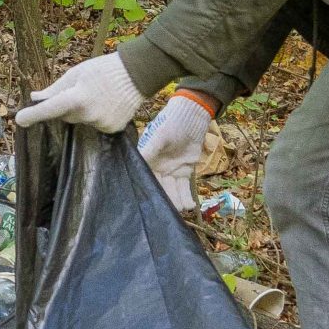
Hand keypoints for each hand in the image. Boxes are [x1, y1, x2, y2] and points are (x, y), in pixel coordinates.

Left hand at [15, 52, 146, 132]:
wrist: (138, 74)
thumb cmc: (103, 69)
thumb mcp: (76, 73)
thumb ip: (55, 89)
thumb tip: (35, 98)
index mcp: (77, 98)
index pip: (49, 110)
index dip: (32, 115)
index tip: (19, 120)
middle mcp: (88, 115)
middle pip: (65, 116)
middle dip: (66, 106)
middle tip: (80, 91)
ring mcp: (100, 124)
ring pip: (80, 121)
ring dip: (82, 111)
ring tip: (97, 95)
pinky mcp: (111, 129)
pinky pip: (94, 125)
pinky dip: (96, 117)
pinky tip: (106, 104)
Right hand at [136, 92, 213, 210]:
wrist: (191, 117)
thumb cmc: (171, 123)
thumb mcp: (159, 137)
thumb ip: (148, 151)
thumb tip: (136, 165)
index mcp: (146, 160)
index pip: (145, 178)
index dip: (148, 190)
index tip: (151, 203)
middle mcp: (156, 168)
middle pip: (159, 188)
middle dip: (164, 199)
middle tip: (169, 211)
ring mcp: (171, 171)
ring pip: (172, 190)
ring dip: (177, 201)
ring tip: (182, 208)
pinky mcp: (184, 172)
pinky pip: (184, 188)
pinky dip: (187, 197)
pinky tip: (190, 206)